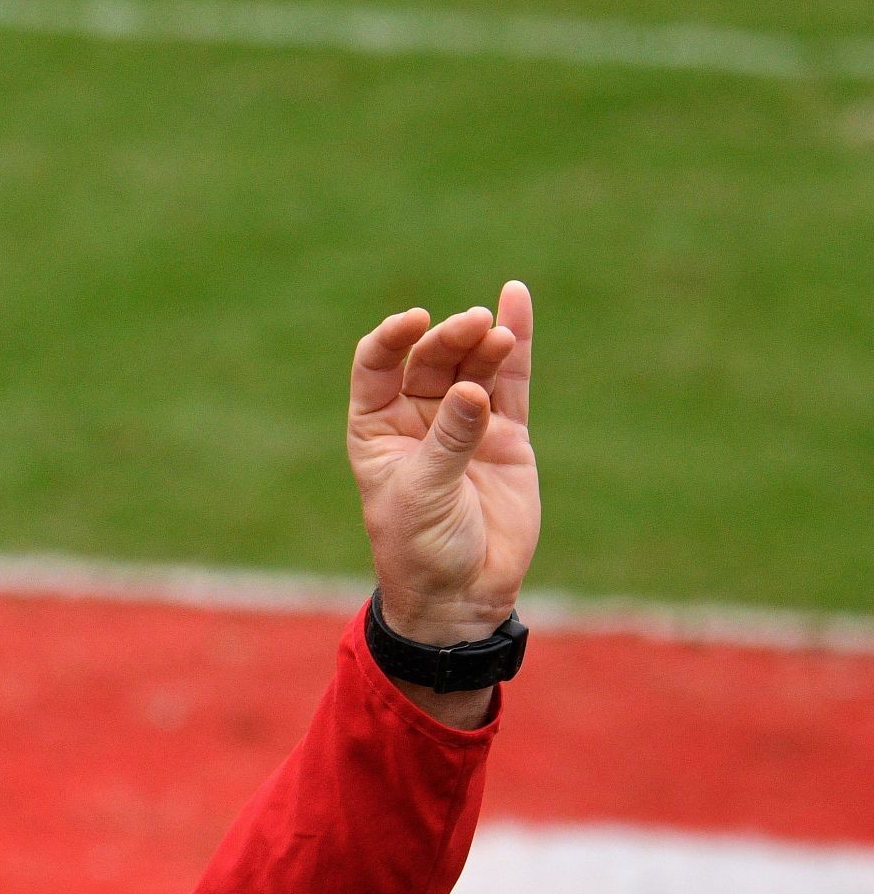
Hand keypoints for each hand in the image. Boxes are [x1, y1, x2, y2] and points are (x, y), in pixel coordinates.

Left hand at [349, 282, 538, 646]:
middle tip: (474, 326)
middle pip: (430, 359)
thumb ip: (449, 440)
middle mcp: (417, 420)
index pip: (376, 368)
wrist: (462, 594)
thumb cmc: (421, 549)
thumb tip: (472, 389)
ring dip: (484, 342)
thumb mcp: (424, 493)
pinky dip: (516, 343)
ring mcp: (463, 423)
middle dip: (449, 338)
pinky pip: (510, 381)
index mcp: (376, 431)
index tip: (414, 323)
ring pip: (471, 365)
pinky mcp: (505, 434)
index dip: (391, 339)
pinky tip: (517, 299)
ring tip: (497, 333)